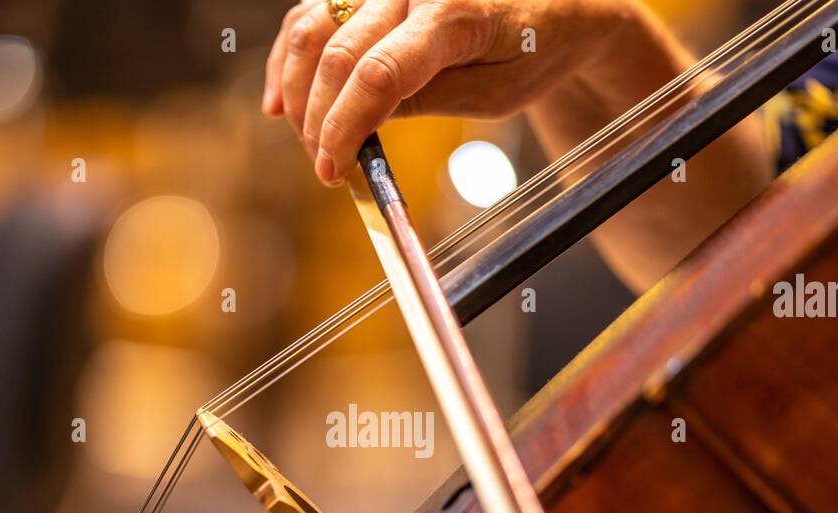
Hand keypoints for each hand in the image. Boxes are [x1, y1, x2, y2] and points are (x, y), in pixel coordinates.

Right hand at [263, 0, 654, 184]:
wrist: (554, 5)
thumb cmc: (533, 49)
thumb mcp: (494, 94)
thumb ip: (428, 101)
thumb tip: (361, 127)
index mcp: (454, 12)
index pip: (379, 75)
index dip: (344, 128)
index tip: (332, 170)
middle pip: (337, 54)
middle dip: (318, 119)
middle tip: (324, 166)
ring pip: (312, 26)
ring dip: (296, 88)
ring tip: (303, 137)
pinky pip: (313, 12)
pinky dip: (291, 56)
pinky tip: (283, 97)